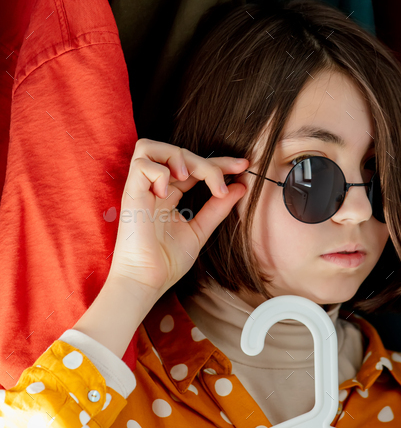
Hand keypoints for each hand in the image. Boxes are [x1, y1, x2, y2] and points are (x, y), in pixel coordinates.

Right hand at [107, 138, 248, 298]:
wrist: (147, 281)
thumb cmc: (166, 262)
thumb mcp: (199, 230)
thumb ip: (217, 209)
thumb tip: (240, 187)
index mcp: (168, 195)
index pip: (193, 167)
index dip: (219, 162)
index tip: (243, 166)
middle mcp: (154, 188)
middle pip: (179, 153)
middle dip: (207, 162)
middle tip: (223, 183)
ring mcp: (140, 189)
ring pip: (151, 146)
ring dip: (177, 156)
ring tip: (190, 178)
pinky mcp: (131, 193)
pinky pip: (142, 163)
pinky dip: (160, 171)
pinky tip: (167, 192)